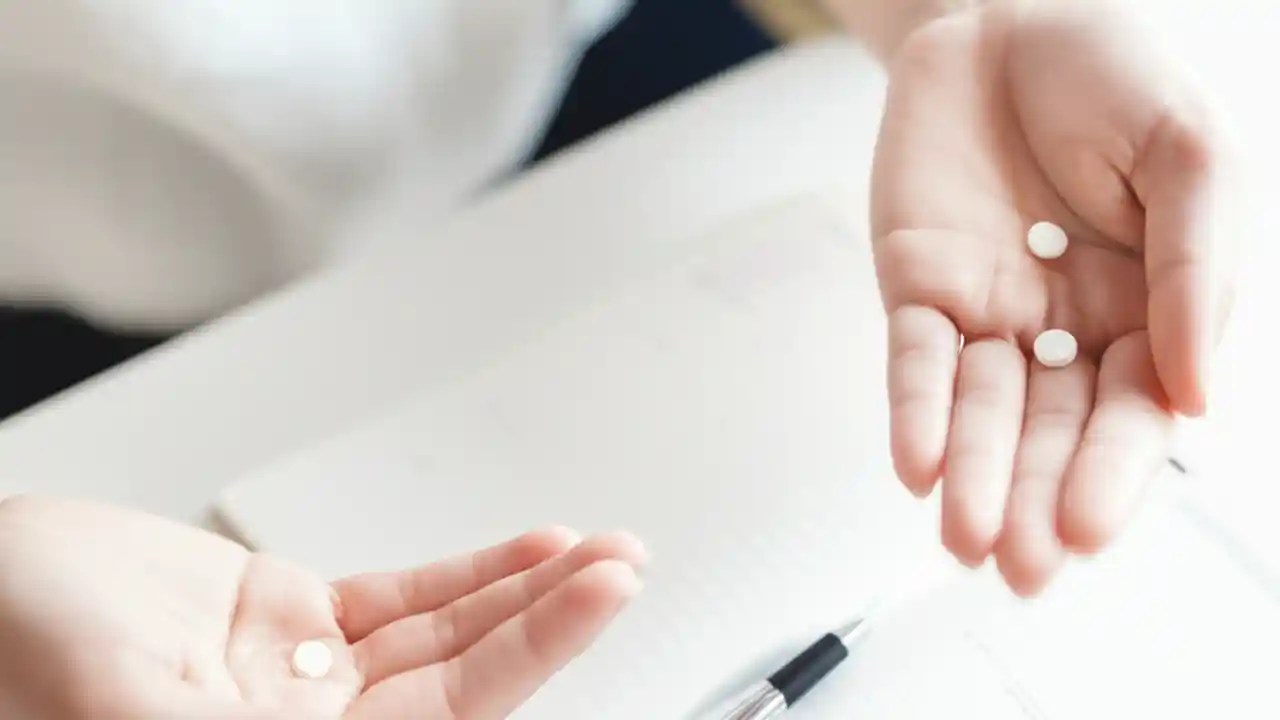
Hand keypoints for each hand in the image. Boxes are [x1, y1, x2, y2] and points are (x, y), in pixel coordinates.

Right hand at [0, 496, 645, 718]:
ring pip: (445, 635)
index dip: (530, 657)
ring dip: (526, 592)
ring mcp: (306, 675)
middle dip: (552, 622)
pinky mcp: (295, 618)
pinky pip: (403, 598)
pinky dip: (469, 573)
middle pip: (464, 679)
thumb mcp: (115, 694)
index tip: (597, 598)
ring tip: (599, 554)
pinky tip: (527, 553)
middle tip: (623, 570)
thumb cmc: (11, 641)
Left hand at [871, 1, 1235, 594]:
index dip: (1111, 472)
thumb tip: (1197, 398)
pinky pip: (916, 360)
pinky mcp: (919, 285)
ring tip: (963, 537)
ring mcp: (989, 310)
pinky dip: (916, 409)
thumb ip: (1197, 272)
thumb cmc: (1115, 77)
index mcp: (1150, 310)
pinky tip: (915, 465)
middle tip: (1020, 568)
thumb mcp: (1194, 158)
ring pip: (979, 410)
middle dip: (1033, 497)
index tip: (1087, 529)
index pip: (1133, 413)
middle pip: (1050, 430)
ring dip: (971, 473)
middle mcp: (1068, 326)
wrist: (1012, 14)